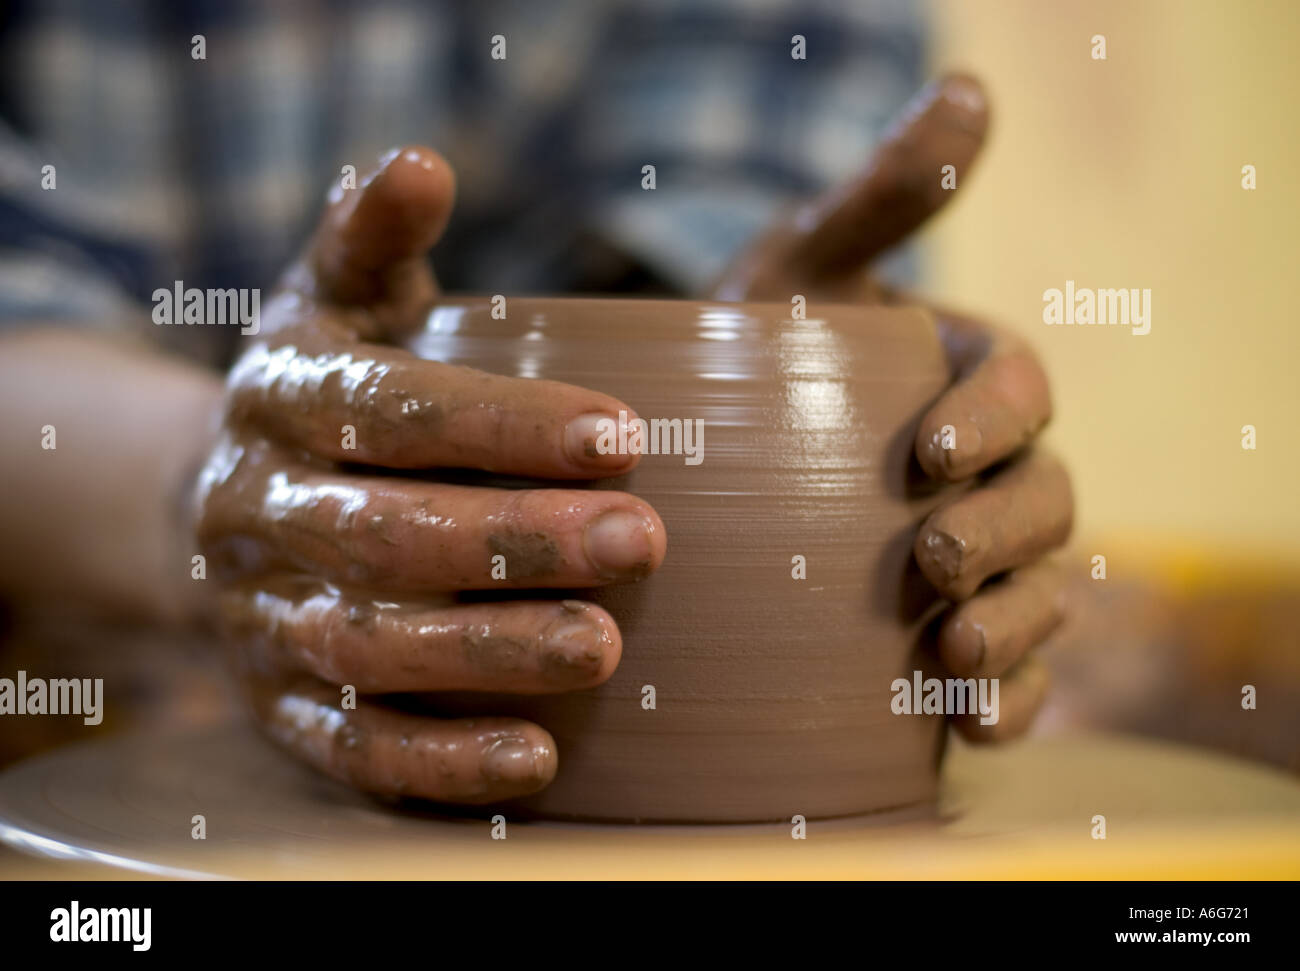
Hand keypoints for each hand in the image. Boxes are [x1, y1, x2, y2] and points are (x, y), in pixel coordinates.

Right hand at [195, 147, 666, 802]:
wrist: (212, 505)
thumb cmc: (322, 392)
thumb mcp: (337, 303)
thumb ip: (373, 240)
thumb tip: (420, 163)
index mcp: (278, 398)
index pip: (391, 410)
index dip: (505, 426)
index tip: (626, 435)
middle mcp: (256, 511)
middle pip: (385, 535)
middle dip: (517, 541)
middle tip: (644, 541)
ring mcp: (262, 618)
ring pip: (368, 648)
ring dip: (487, 653)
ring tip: (604, 645)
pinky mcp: (278, 707)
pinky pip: (351, 748)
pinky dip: (440, 762)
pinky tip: (537, 758)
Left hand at [713, 74, 1071, 743]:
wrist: (717, 450)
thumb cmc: (760, 352)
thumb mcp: (803, 273)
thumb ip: (882, 201)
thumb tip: (972, 90)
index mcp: (975, 378)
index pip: (1022, 392)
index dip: (993, 420)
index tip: (928, 452)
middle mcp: (998, 468)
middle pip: (1045, 499)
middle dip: (999, 532)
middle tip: (928, 559)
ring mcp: (989, 553)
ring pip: (1045, 589)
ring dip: (1014, 624)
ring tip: (953, 655)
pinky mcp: (962, 626)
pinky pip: (1018, 670)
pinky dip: (1008, 698)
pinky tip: (968, 725)